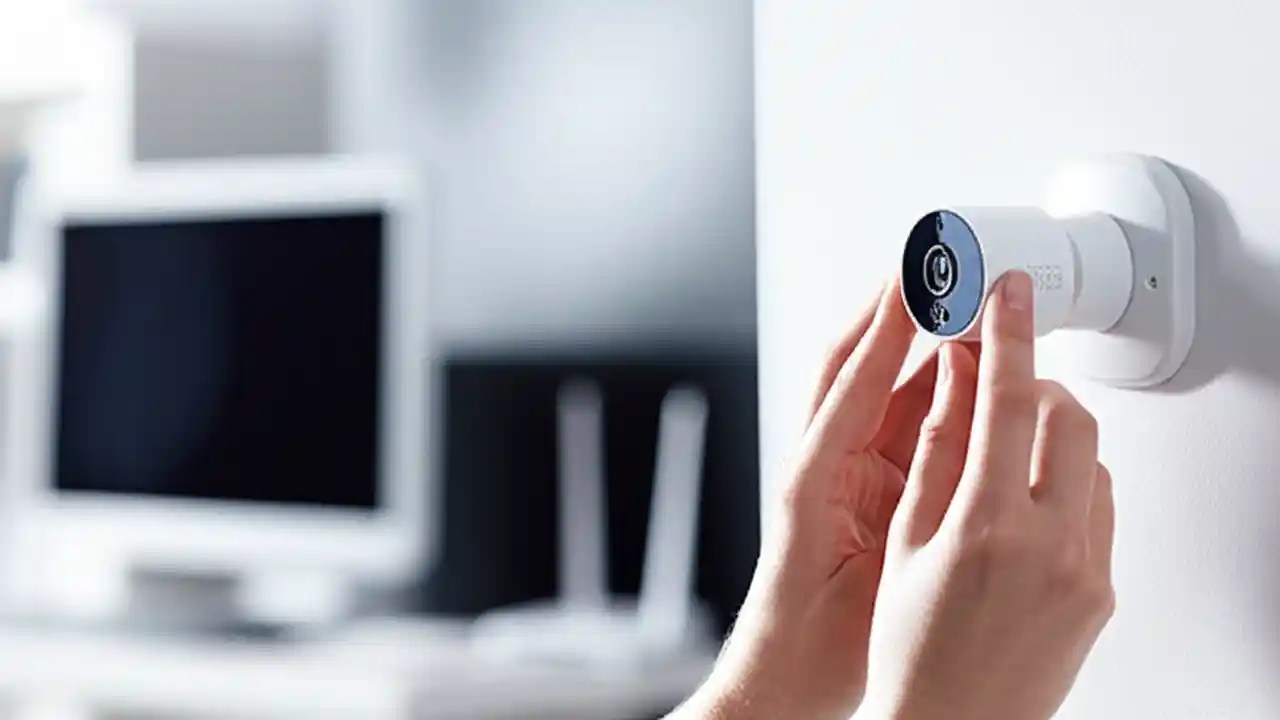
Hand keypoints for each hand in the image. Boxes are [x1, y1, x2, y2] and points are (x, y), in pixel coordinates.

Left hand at [679, 279, 936, 719]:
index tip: (911, 277)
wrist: (791, 675)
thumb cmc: (806, 633)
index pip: (850, 380)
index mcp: (814, 473)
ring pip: (888, 389)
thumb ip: (868, 493)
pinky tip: (967, 366)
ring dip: (920, 343)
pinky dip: (934, 389)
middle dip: (897, 313)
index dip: (883, 328)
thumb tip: (917, 431)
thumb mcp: (849, 567)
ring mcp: (850, 471)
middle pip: (863, 365)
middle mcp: (829, 460)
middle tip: (934, 263)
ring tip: (956, 298)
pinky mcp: (872, 486)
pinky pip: (906, 423)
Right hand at [858, 272, 1115, 719]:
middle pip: (1067, 418)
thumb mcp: (907, 541)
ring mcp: (1084, 569)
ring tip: (1006, 460)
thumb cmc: (911, 649)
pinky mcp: (1102, 591)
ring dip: (1054, 439)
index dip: (1007, 334)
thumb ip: (936, 451)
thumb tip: (950, 382)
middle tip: (1001, 388)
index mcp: (984, 525)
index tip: (1008, 293)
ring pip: (1090, 461)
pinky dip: (1069, 488)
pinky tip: (1028, 509)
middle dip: (1038, 387)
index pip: (1006, 400)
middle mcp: (1047, 543)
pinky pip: (1099, 510)